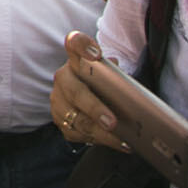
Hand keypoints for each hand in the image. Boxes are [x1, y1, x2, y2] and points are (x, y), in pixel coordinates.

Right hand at [50, 31, 131, 151]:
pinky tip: (116, 143)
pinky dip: (98, 141)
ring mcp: (58, 100)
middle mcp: (64, 78)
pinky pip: (77, 133)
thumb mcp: (110, 76)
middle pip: (76, 92)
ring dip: (100, 133)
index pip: (74, 44)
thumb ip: (118, 76)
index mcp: (77, 60)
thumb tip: (129, 85)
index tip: (96, 54)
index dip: (82, 46)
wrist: (87, 100)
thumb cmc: (103, 85)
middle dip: (94, 109)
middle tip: (111, 122)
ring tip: (121, 140)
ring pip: (76, 119)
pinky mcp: (60, 121)